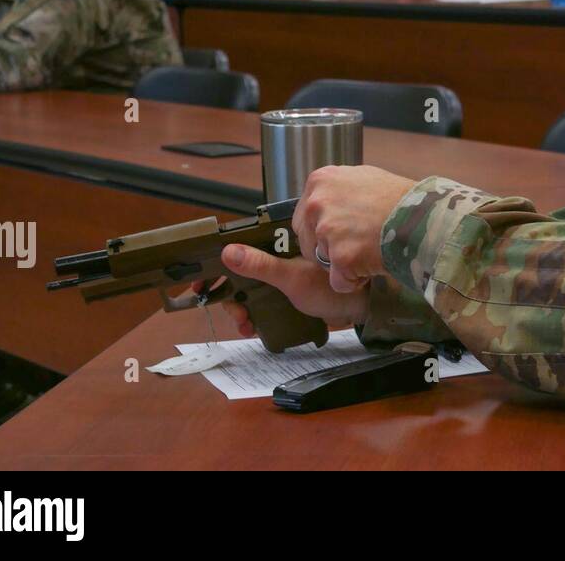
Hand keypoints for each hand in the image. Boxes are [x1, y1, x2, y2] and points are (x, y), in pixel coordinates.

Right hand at [193, 249, 369, 338]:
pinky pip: (263, 294)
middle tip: (233, 314)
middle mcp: (279, 250)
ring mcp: (284, 267)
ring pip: (250, 284)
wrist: (364, 305)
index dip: (216, 265)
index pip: (238, 245)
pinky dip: (255, 308)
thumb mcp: (293, 279)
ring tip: (245, 324)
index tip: (200, 284)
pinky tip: (254, 325)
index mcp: (279, 239)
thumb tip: (229, 251)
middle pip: (240, 269)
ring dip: (241, 304)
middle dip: (230, 293)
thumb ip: (261, 265)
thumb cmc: (335, 286)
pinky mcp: (290, 283)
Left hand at [292, 165, 418, 291]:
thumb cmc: (400, 199)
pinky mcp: (340, 257)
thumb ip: (338, 191)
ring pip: (323, 262)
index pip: (304, 217)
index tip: (343, 234)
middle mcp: (317, 203)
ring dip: (343, 265)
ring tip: (370, 251)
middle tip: (357, 245)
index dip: (322, 230)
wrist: (424, 217)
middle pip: (308, 241)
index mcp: (321, 181)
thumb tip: (325, 203)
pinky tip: (373, 265)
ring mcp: (328, 230)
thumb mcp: (364, 179)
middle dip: (328, 250)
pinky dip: (354, 281)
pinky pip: (338, 282)